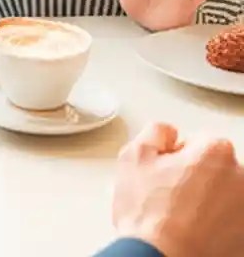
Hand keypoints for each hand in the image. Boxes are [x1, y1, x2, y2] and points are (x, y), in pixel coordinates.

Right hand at [112, 122, 243, 256]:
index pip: (197, 141)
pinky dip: (216, 226)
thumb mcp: (132, 156)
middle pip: (215, 168)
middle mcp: (241, 177)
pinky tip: (194, 233)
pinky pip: (229, 223)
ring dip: (208, 203)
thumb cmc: (150, 214)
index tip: (164, 173)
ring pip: (224, 197)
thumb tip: (167, 133)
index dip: (175, 156)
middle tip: (169, 197)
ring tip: (181, 219)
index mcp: (215, 152)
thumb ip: (155, 132)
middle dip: (196, 178)